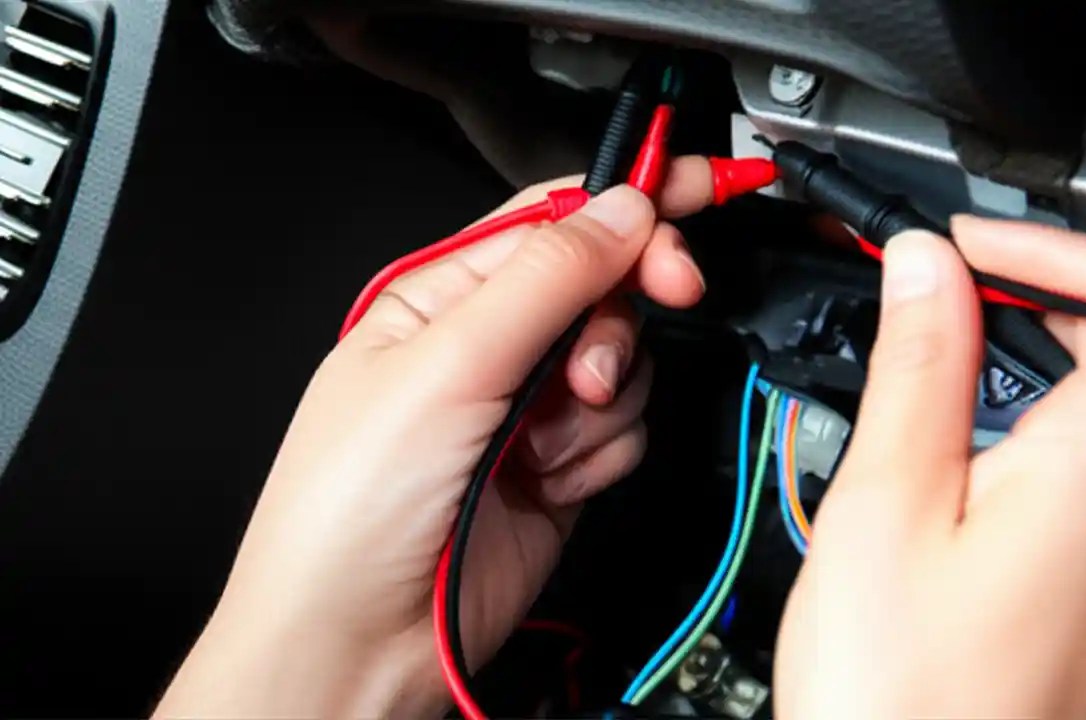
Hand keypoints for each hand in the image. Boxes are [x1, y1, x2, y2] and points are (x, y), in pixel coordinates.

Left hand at [155, 160, 722, 717]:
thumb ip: (546, 280)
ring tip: (544, 437)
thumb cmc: (351, 507)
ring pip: (626, 361)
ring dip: (602, 400)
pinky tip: (547, 480)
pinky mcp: (561, 464)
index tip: (702, 187)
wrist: (362, 642)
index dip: (630, 199)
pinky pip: (627, 428)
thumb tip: (622, 210)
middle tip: (667, 296)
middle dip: (627, 306)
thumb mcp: (446, 366)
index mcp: (441, 296)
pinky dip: (600, 453)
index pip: (553, 219)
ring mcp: (528, 407)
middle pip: (604, 284)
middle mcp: (489, 344)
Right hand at [775, 218, 1085, 717]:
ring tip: (942, 445)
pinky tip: (986, 520)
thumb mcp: (888, 499)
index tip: (971, 250)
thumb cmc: (904, 695)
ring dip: (1043, 409)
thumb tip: (930, 267)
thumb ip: (921, 362)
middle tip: (931, 332)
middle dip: (1031, 328)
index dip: (1051, 248)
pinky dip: (1067, 479)